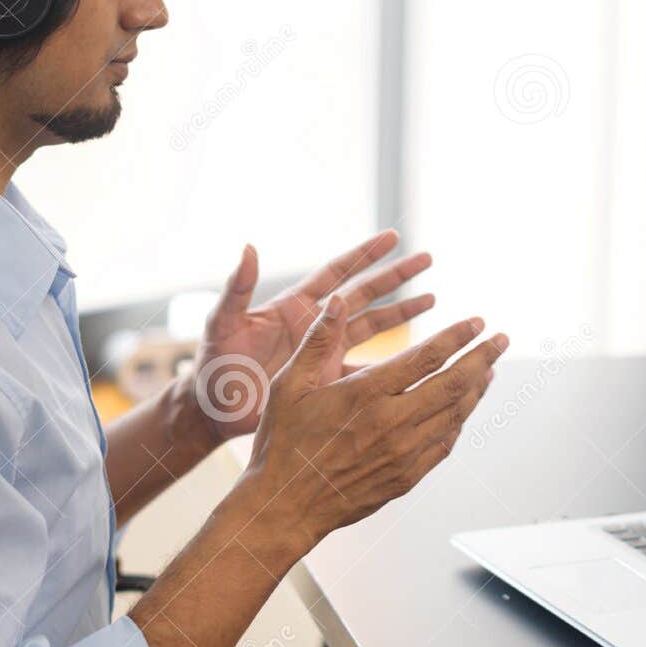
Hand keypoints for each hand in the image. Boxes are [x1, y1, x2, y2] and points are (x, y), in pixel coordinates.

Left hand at [192, 229, 434, 440]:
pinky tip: (417, 357)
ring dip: (402, 313)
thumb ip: (236, 289)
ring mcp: (325, 352)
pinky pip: (367, 371)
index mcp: (294, 305)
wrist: (212, 409)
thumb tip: (247, 248)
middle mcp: (316, 324)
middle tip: (427, 259)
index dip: (364, 254)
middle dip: (396, 276)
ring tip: (433, 298)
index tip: (393, 237)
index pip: (337, 272)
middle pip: (365, 293)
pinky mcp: (328, 382)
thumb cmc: (212, 363)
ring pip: (373, 327)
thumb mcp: (221, 323)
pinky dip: (391, 365)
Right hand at [235, 297, 506, 556]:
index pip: (426, 357)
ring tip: (490, 370)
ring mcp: (403, 453)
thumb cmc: (284, 445)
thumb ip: (318, 341)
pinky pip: (444, 445)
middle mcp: (391, 423)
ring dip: (476, 389)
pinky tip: (463, 410)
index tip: (478, 323)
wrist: (285, 506)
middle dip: (482, 358)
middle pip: (453, 384)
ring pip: (454, 415)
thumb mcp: (289, 385)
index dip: (457, 337)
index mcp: (365, 394)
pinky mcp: (406, 477)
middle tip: (501, 340)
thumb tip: (338, 302)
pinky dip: (459, 422)